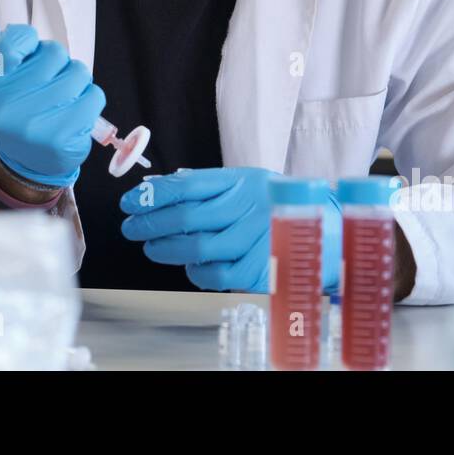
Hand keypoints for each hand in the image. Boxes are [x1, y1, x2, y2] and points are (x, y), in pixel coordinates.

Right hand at [0, 20, 104, 187]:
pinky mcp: (63, 139)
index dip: (27, 39)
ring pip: (78, 71)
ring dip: (74, 79)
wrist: (25, 158)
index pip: (10, 40)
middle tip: (43, 81)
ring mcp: (34, 126)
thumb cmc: (8, 105)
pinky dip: (88, 99)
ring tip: (59, 96)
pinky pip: (94, 95)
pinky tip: (71, 111)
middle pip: (53, 51)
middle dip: (55, 61)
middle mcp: (3, 108)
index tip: (27, 51)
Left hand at [119, 167, 343, 292]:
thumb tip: (154, 188)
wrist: (324, 230)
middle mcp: (249, 206)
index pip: (187, 185)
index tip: (129, 201)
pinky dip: (196, 272)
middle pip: (187, 218)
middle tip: (131, 228)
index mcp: (241, 179)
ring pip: (197, 249)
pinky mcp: (260, 269)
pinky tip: (191, 265)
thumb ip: (204, 185)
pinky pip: (215, 275)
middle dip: (150, 224)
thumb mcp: (244, 182)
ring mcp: (255, 239)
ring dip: (166, 249)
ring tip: (152, 247)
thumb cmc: (272, 204)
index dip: (152, 195)